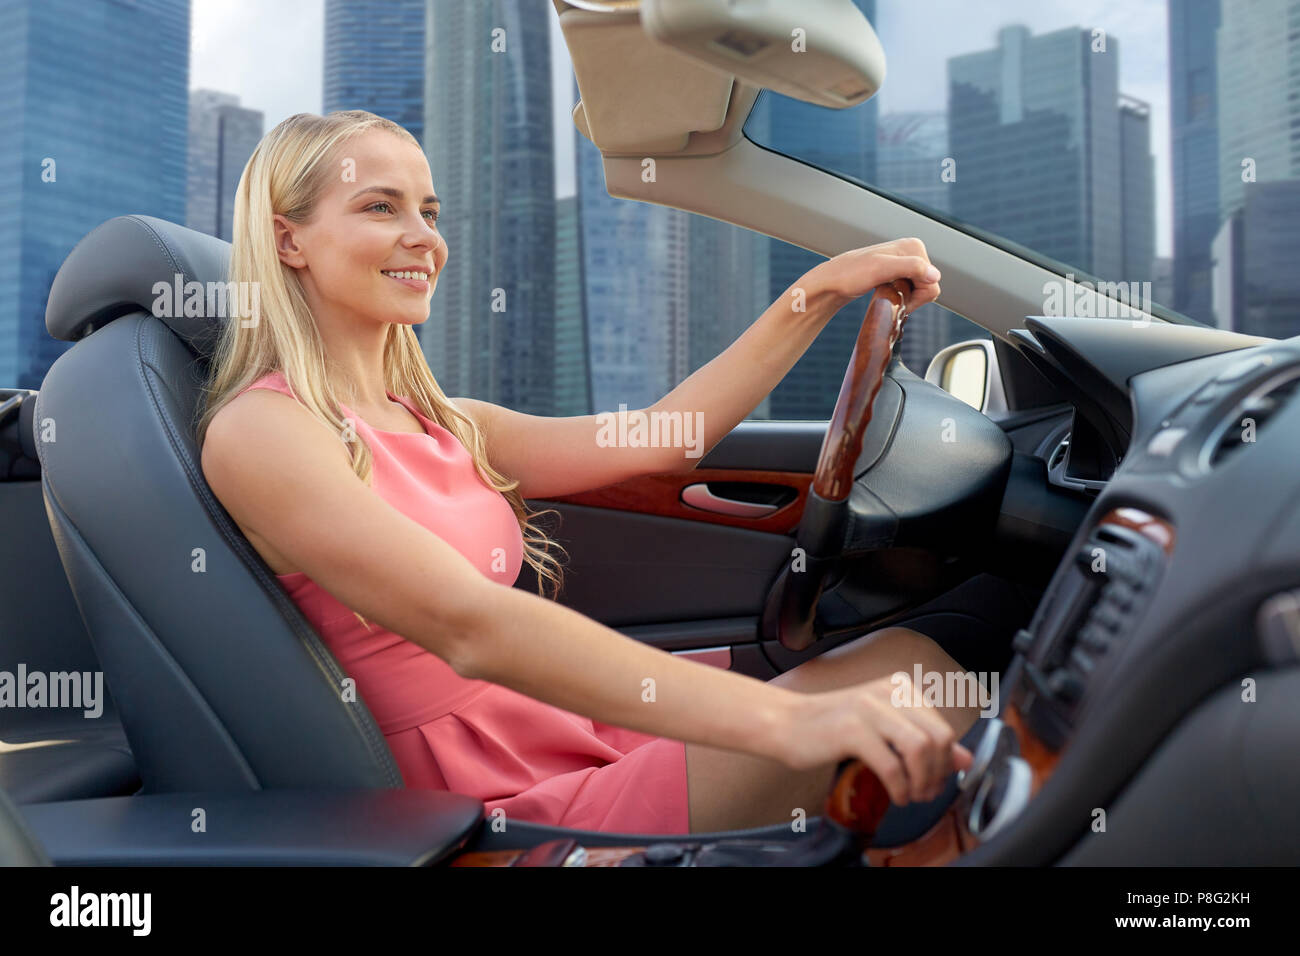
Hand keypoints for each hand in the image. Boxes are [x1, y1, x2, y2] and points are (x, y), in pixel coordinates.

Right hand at [777, 674, 972, 805]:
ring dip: (921, 782)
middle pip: (937, 737)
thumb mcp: (883, 729)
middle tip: (925, 792)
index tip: (934, 779)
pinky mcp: (852, 730)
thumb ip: (924, 740)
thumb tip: (965, 759)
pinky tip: (896, 795)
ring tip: (911, 795)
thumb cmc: (831, 726)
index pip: (942, 726)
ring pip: (920, 749)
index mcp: (898, 686)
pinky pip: (892, 765)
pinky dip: (900, 787)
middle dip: (938, 773)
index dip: (945, 760)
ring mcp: (869, 708)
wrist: (786, 723)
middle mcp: (887, 691)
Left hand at [804, 237, 941, 316]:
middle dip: (911, 297)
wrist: (830, 282)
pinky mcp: (896, 270)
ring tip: (885, 293)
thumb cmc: (849, 276)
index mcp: (914, 247)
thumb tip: (934, 275)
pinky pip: (910, 289)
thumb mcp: (880, 270)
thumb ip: (910, 268)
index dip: (916, 297)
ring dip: (905, 297)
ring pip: (920, 289)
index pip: (933, 282)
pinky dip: (900, 296)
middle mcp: (912, 250)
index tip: (895, 296)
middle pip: (928, 286)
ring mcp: (904, 260)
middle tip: (889, 295)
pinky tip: (885, 293)